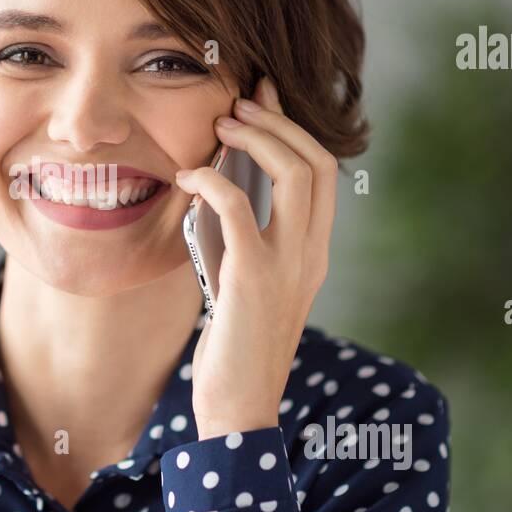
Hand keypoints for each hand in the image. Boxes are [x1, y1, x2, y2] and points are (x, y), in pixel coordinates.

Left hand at [174, 76, 337, 439]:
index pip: (323, 173)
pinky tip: (187, 179)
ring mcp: (289, 265)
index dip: (293, 128)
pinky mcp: (254, 278)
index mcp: (314, 255)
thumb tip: (219, 189)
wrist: (239, 411)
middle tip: (237, 104)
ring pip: (296, 173)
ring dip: (257, 138)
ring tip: (221, 125)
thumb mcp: (245, 285)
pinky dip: (211, 181)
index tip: (260, 99)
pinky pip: (239, 208)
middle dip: (278, 121)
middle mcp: (312, 255)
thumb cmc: (233, 351)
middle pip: (317, 162)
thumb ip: (243, 241)